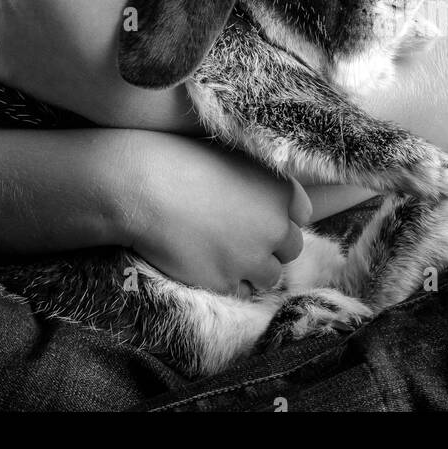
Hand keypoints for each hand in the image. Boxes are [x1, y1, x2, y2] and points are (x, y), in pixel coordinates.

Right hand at [116, 131, 310, 294]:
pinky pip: (241, 291)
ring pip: (270, 275)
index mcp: (281, 191)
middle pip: (291, 248)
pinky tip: (208, 262)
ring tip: (224, 250)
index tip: (261, 213)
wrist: (146, 186)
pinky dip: (230, 282)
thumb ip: (261, 182)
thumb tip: (269, 200)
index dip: (281, 215)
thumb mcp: (234, 157)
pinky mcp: (226, 282)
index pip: (302, 213)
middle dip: (271, 244)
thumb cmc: (183, 161)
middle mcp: (275, 227)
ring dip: (253, 267)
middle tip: (242, 235)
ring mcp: (252, 258)